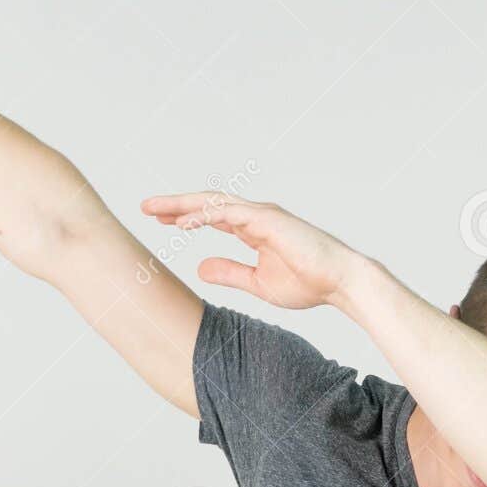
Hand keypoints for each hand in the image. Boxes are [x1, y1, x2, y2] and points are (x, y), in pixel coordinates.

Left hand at [141, 193, 364, 310]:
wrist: (339, 282)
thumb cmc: (308, 283)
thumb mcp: (258, 283)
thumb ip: (230, 273)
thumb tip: (200, 269)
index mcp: (254, 229)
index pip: (212, 216)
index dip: (186, 217)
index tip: (162, 222)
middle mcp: (255, 216)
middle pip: (207, 204)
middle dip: (176, 205)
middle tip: (146, 207)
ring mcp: (261, 215)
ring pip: (214, 203)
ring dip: (183, 205)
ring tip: (155, 209)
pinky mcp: (267, 220)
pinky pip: (228, 213)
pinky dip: (204, 215)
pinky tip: (182, 223)